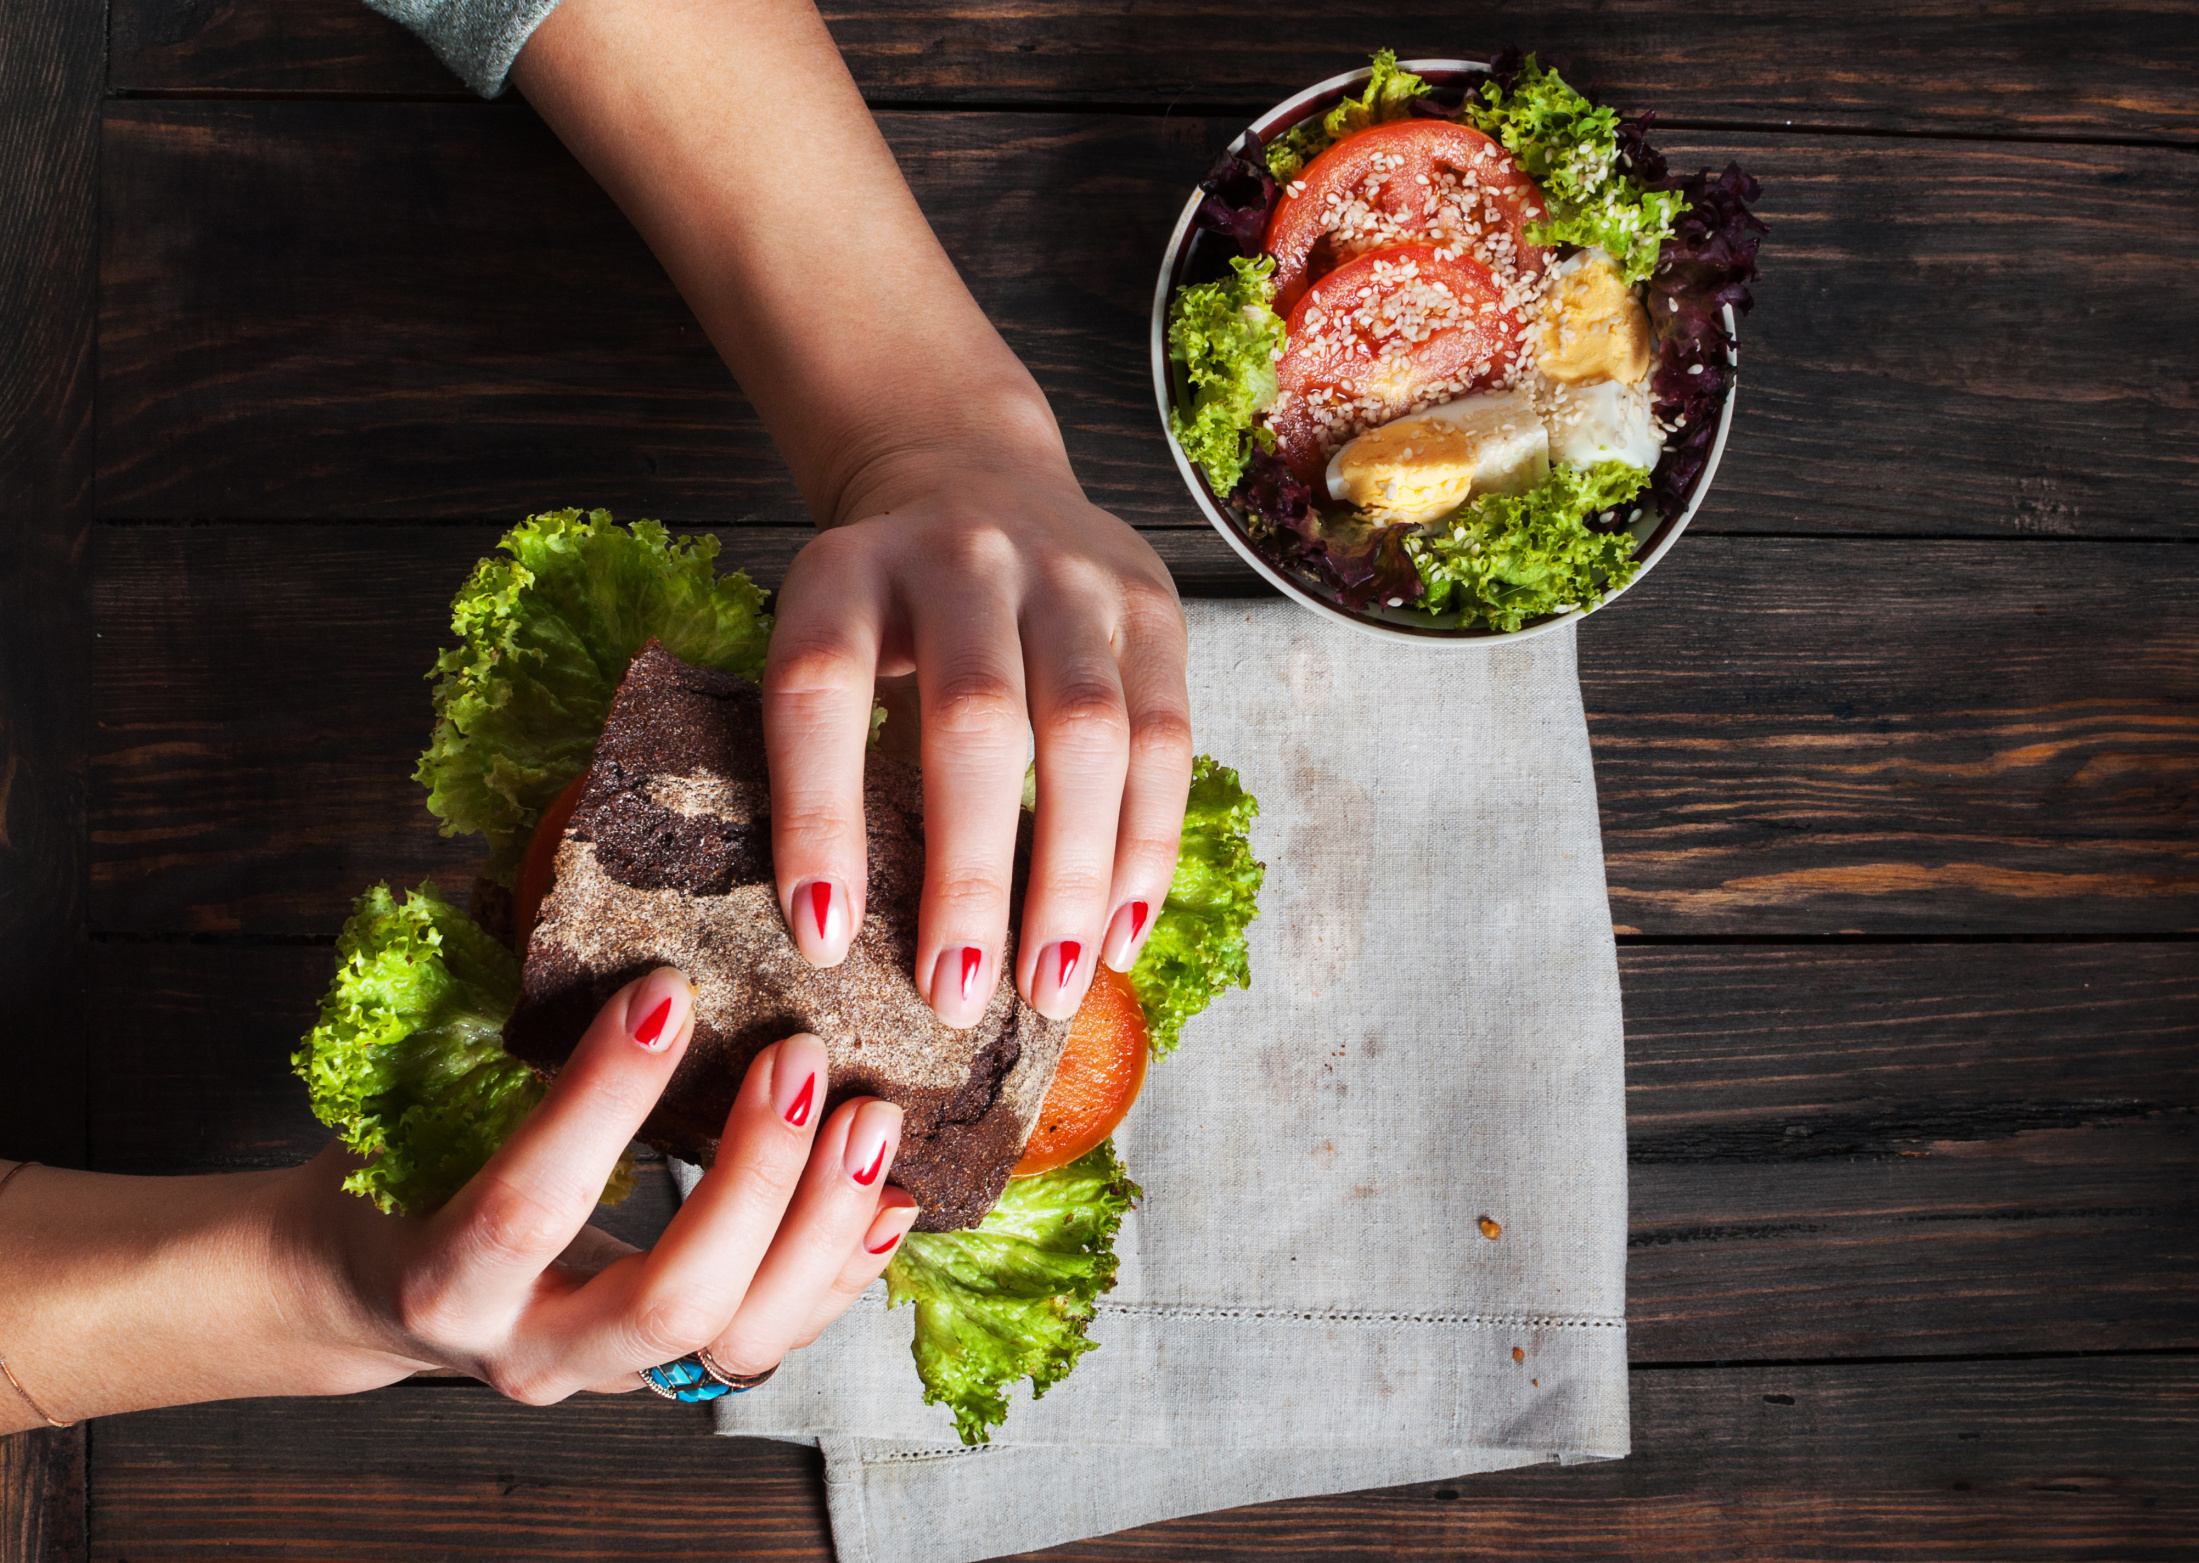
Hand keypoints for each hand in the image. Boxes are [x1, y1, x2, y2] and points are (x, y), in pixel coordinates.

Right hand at [300, 968, 915, 1401]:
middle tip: (801, 1057)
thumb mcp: (408, 1100)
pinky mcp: (674, 1374)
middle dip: (755, 1178)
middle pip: (670, 1301)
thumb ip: (482, 1017)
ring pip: (742, 1341)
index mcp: (446, 1283)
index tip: (670, 990)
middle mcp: (533, 1354)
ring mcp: (612, 1377)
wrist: (375, 1292)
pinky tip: (893, 1197)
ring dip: (822, 1227)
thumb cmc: (392, 1171)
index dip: (605, 1101)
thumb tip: (555, 869)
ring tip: (872, 1119)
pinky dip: (844, 1272)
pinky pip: (778, 1342)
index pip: (532, 1205)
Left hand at [762, 448, 1192, 1024]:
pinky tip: (1116, 936)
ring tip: (1049, 989)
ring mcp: (1072, 576)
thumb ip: (822, 750)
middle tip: (954, 994)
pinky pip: (1168, 743)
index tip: (825, 940)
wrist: (973, 473)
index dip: (819, 818)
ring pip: (1091, 735)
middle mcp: (963, 557)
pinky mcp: (1154, 608)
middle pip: (975, 720)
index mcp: (846, 570)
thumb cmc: (884, 605)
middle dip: (971, 873)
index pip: (820, 690)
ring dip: (1073, 878)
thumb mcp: (824, 638)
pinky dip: (1146, 851)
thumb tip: (835, 938)